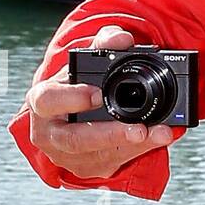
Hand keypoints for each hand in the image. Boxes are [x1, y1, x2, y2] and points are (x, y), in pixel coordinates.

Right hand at [26, 25, 177, 180]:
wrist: (73, 110)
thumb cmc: (77, 83)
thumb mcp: (86, 60)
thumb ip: (104, 43)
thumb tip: (122, 37)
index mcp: (42, 102)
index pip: (48, 101)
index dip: (71, 98)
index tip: (97, 94)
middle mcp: (49, 133)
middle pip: (75, 139)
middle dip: (110, 135)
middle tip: (139, 130)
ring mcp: (66, 155)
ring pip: (99, 155)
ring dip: (134, 146)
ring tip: (162, 134)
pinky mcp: (88, 167)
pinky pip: (114, 162)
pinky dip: (140, 151)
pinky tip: (159, 139)